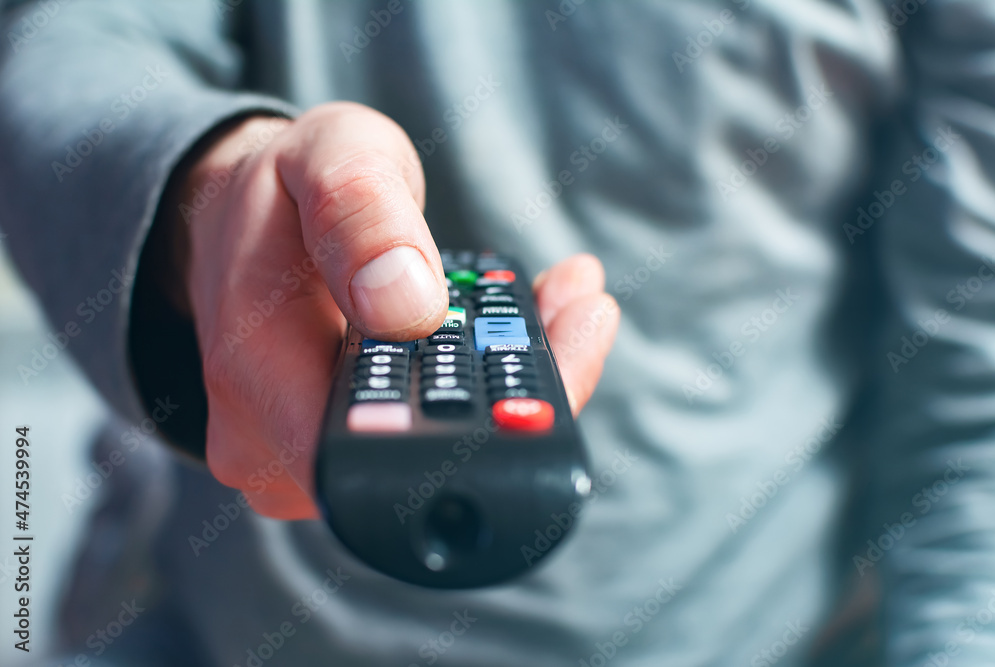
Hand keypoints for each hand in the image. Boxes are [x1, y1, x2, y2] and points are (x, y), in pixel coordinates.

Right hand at [163, 103, 618, 518]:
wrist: (234, 224)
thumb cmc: (279, 191)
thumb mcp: (322, 158)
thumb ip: (359, 216)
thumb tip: (408, 307)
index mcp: (256, 378)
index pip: (383, 450)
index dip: (482, 426)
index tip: (553, 350)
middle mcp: (274, 448)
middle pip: (427, 463)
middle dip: (522, 391)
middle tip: (582, 309)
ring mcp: (307, 461)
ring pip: (437, 453)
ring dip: (514, 383)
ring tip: (568, 304)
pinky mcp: (341, 452)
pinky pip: (428, 437)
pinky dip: (486, 385)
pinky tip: (529, 324)